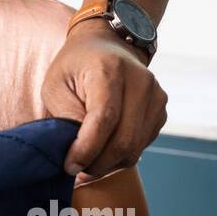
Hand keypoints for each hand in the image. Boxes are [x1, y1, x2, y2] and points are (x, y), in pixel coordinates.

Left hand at [41, 20, 166, 177]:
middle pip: (124, 140)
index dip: (86, 149)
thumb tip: (78, 150)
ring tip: (86, 160)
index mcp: (110, 70)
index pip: (104, 119)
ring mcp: (156, 97)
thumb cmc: (75, 66)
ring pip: (134, 149)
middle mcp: (140, 82)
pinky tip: (103, 149)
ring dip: (108, 164)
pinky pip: (141, 146)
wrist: (108, 45)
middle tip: (76, 169)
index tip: (69, 166)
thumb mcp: (55, 84)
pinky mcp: (161, 111)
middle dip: (97, 164)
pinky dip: (120, 156)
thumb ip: (66, 115)